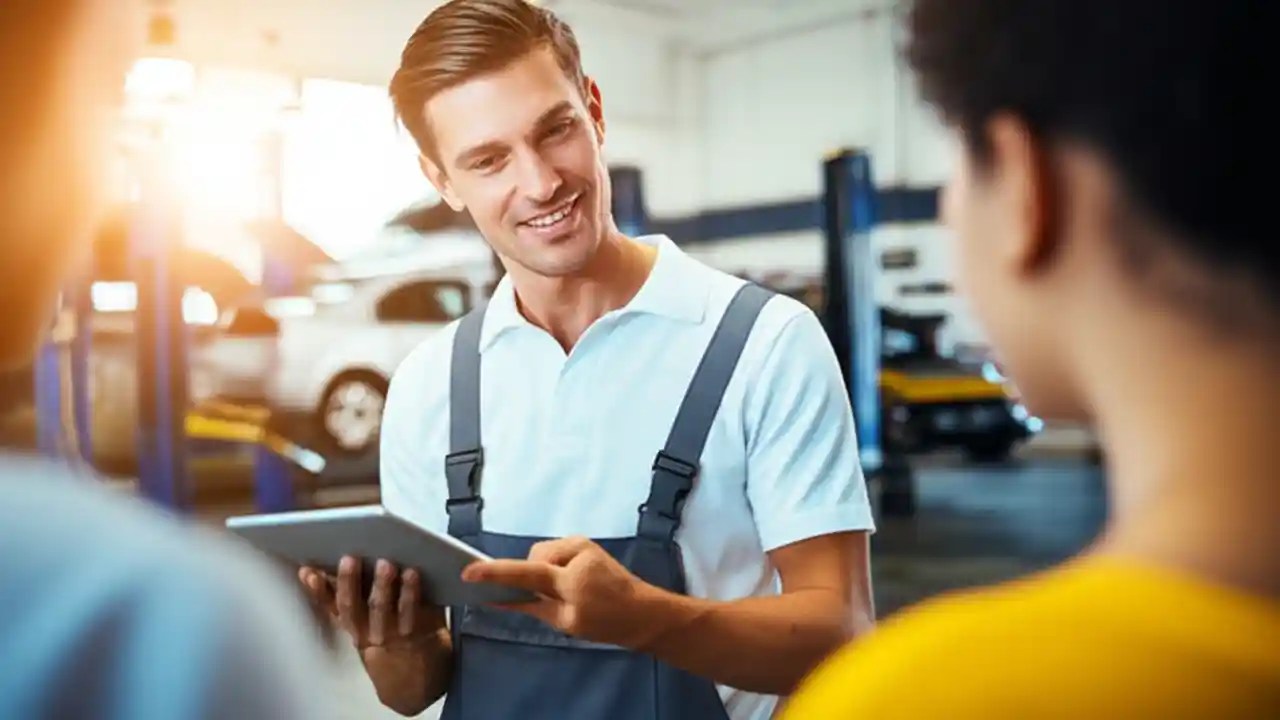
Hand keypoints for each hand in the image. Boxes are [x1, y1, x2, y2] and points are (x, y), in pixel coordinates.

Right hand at [298, 557, 449, 714]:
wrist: (419, 689)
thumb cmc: (393, 653)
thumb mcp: (368, 635)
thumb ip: (355, 607)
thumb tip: (337, 571)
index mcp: (356, 631)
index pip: (333, 608)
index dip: (319, 591)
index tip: (308, 571)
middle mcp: (370, 635)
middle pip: (353, 607)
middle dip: (348, 582)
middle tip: (349, 559)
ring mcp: (393, 636)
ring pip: (381, 609)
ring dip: (381, 586)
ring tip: (384, 564)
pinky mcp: (419, 634)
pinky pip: (413, 612)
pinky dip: (411, 593)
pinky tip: (412, 574)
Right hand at [461, 536, 666, 648]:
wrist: (642, 611)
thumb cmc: (606, 622)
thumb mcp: (565, 622)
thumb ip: (530, 607)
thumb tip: (498, 600)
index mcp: (572, 578)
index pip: (525, 572)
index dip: (494, 572)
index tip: (469, 571)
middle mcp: (576, 551)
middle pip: (532, 559)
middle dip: (530, 577)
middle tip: (548, 599)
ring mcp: (582, 544)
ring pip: (541, 554)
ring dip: (542, 571)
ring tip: (562, 592)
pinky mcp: (585, 543)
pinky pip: (554, 552)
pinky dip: (552, 566)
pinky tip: (568, 582)